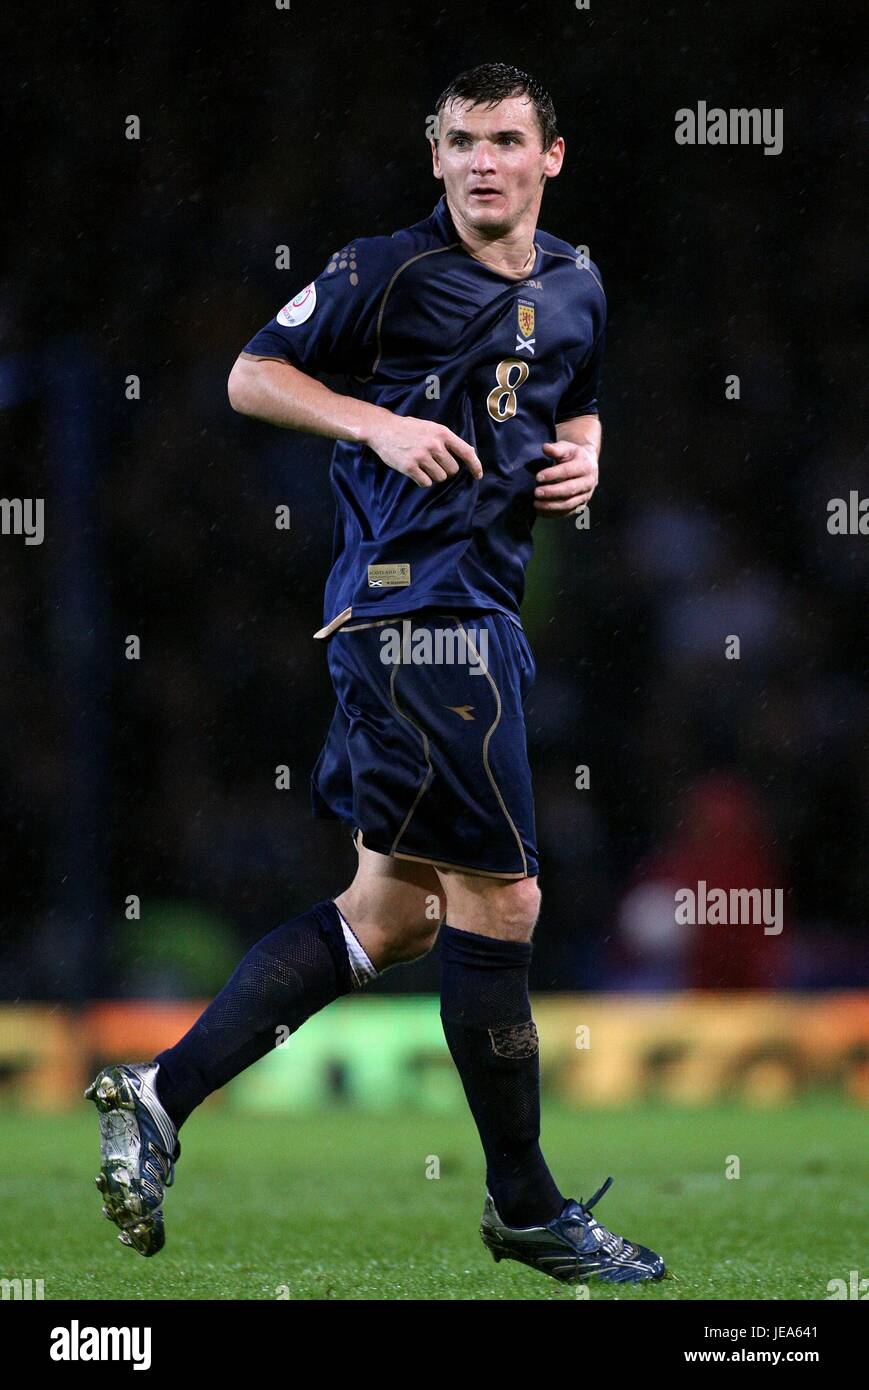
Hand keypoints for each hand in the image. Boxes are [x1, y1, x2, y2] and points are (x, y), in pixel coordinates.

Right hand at [366, 411, 482, 487]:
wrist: (383, 429)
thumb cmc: (410, 429)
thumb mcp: (432, 428)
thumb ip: (449, 440)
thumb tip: (470, 452)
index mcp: (442, 433)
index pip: (466, 452)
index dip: (475, 466)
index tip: (478, 475)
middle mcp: (434, 445)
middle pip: (452, 470)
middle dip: (445, 470)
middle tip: (433, 462)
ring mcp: (421, 456)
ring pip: (440, 478)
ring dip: (434, 475)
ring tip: (423, 465)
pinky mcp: (410, 467)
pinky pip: (426, 483)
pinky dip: (422, 480)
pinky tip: (415, 471)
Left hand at [534, 439, 598, 514]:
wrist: (587, 464)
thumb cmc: (573, 455)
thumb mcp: (566, 448)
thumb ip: (556, 448)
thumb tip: (545, 448)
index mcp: (586, 466)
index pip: (568, 471)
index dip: (553, 474)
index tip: (538, 477)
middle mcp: (589, 482)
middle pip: (569, 489)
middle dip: (551, 492)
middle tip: (536, 492)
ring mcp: (586, 495)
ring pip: (569, 504)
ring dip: (551, 506)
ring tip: (536, 504)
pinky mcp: (581, 505)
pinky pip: (567, 512)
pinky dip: (553, 514)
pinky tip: (540, 511)